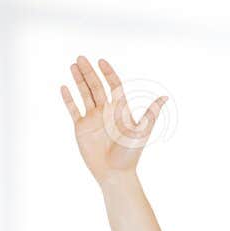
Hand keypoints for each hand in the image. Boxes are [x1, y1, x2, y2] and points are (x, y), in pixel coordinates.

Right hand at [60, 57, 166, 183]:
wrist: (115, 172)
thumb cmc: (131, 154)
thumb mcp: (142, 131)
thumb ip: (151, 114)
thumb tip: (165, 97)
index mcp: (120, 110)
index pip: (114, 86)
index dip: (108, 73)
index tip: (101, 61)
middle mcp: (106, 111)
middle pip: (96, 86)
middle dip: (89, 72)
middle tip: (81, 57)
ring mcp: (93, 119)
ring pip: (84, 94)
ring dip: (78, 80)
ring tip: (72, 65)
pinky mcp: (81, 128)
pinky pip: (73, 110)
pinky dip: (69, 99)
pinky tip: (64, 87)